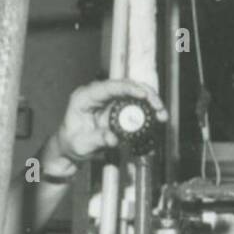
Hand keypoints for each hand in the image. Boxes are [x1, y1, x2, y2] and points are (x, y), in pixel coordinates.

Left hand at [54, 79, 168, 163]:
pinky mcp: (116, 108)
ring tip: (162, 115)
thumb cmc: (72, 143)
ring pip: (133, 94)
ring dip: (149, 102)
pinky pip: (134, 105)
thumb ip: (97, 140)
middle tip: (158, 107)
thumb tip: (113, 139)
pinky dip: (146, 111)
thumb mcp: (82, 144)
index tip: (142, 94)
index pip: (108, 87)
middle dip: (145, 94)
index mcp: (85, 97)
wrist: (71, 148)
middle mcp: (98, 94)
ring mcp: (108, 100)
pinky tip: (157, 118)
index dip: (127, 88)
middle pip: (125, 86)